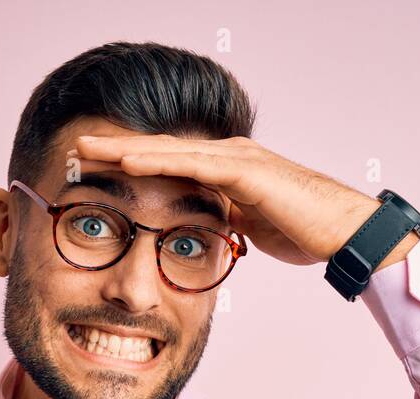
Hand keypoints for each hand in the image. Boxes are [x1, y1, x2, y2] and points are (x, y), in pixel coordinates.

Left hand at [67, 134, 417, 268]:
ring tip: (87, 147)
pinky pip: (192, 163)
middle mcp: (227, 155)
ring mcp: (236, 159)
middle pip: (160, 148)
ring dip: (124, 147)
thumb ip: (228, 219)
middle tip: (75, 146)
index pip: (167, 163)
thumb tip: (209, 227)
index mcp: (225, 169)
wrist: (344, 231)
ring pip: (169, 149)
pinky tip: (126, 160)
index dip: (129, 162)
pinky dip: (157, 160)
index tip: (92, 167)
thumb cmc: (305, 230)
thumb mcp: (251, 226)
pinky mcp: (245, 171)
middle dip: (116, 146)